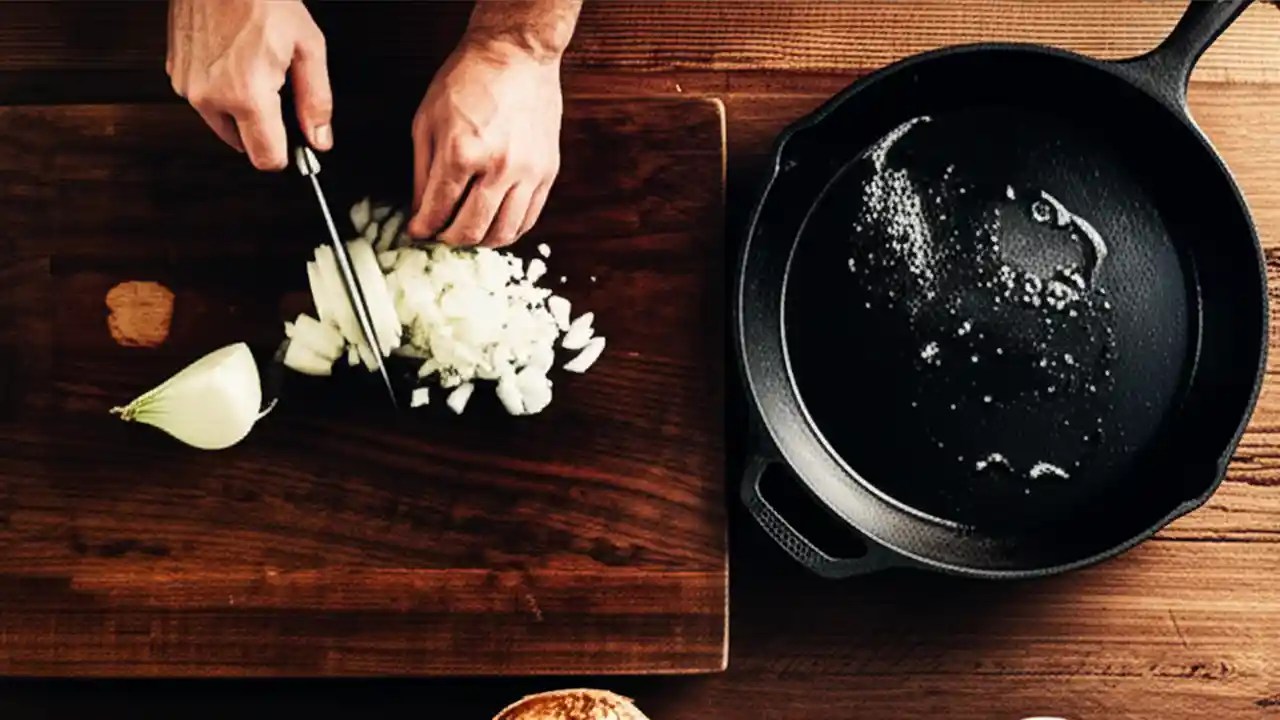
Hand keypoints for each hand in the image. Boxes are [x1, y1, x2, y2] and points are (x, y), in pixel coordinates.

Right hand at [167, 0, 331, 169]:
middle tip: (279, 96)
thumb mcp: (308, 48)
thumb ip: (316, 100)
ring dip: (240, 110)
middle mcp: (211, 96)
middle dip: (264, 130)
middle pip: (243, 144)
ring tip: (255, 70)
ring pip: (222, 123)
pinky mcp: (175, 74)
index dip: (287, 155)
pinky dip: (221, 91)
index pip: (266, 158)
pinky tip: (234, 62)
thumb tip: (319, 138)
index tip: (297, 146)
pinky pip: (205, 99)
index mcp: (246, 94)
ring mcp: (188, 85)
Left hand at [408, 41, 562, 247]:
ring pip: (504, 233)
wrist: (516, 55)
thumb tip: (420, 211)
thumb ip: (422, 172)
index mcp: (462, 152)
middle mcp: (498, 167)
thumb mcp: (427, 120)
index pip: (438, 210)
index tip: (417, 231)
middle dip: (448, 239)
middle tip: (440, 234)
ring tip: (467, 232)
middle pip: (471, 230)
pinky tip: (494, 223)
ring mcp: (527, 172)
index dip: (423, 228)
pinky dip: (509, 230)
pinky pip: (529, 218)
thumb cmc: (468, 80)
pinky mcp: (547, 172)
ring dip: (480, 241)